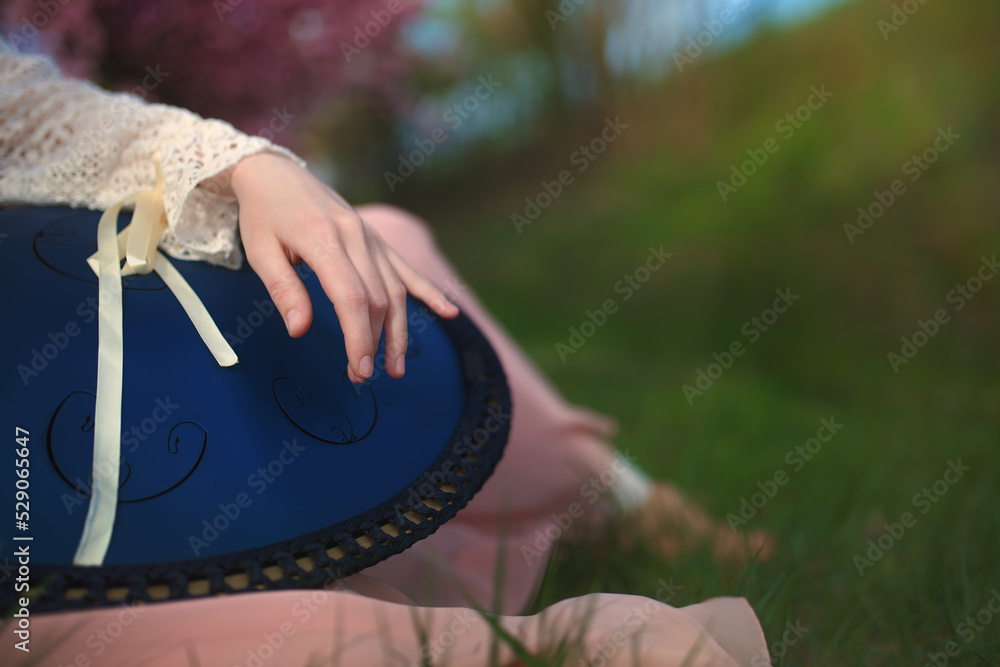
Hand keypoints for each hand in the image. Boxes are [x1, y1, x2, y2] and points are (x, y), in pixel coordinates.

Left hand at [229, 152, 458, 382]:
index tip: (358, 370)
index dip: (359, 338)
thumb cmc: (263, 215)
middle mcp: (355, 237)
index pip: (352, 299)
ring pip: (396, 290)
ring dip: (399, 331)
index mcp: (324, 240)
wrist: (276, 172)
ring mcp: (370, 237)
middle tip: (361, 377)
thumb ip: (282, 289)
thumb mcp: (260, 251)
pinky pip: (406, 268)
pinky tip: (449, 311)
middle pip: (378, 300)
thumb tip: (300, 329)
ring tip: (396, 367)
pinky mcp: (375, 239)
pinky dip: (429, 291)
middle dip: (374, 344)